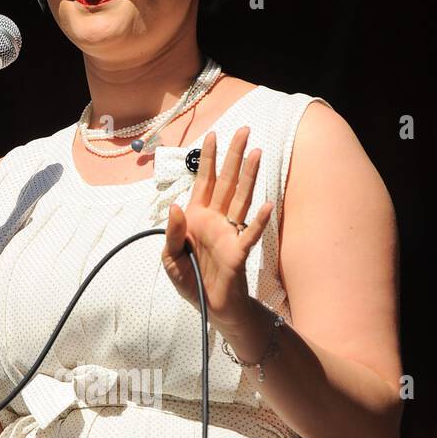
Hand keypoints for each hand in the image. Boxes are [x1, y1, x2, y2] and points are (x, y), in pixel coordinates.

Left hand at [161, 126, 273, 329]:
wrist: (208, 307)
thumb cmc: (190, 280)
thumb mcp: (170, 257)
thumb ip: (173, 233)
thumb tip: (176, 206)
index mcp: (196, 218)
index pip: (203, 182)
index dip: (207, 159)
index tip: (213, 135)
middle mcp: (215, 220)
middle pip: (226, 181)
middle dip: (233, 156)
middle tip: (243, 130)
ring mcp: (229, 233)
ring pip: (240, 198)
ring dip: (248, 176)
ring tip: (256, 152)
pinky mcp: (238, 251)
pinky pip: (249, 233)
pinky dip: (257, 220)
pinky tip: (266, 204)